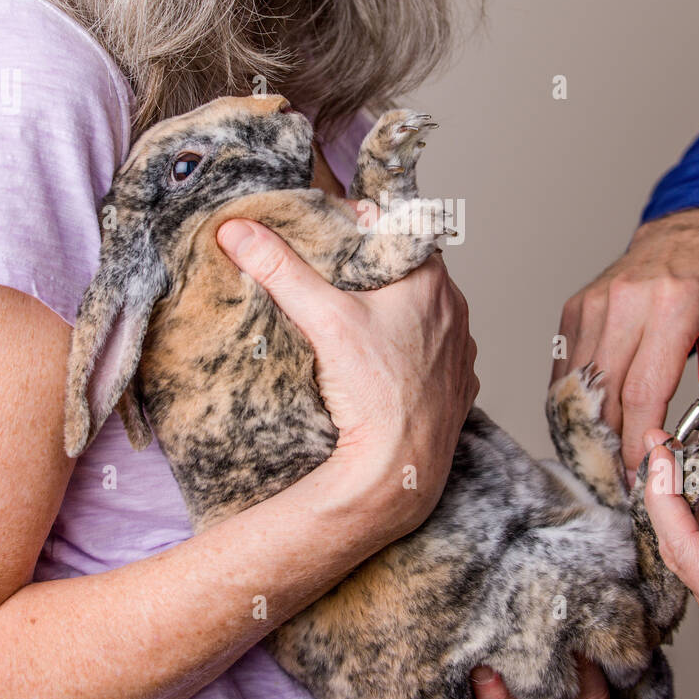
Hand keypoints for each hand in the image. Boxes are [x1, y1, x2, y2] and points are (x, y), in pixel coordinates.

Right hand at [217, 218, 478, 534]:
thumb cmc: (372, 392)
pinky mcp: (458, 386)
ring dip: (395, 312)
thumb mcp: (320, 318)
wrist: (399, 470)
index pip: (399, 231)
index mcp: (431, 280)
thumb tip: (237, 231)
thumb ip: (280, 268)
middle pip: (410, 272)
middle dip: (374, 272)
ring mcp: (460, 350)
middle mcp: (455, 311)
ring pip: (425, 313)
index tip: (334, 236)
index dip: (364, 228)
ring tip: (356, 323)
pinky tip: (382, 364)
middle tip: (335, 279)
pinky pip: (434, 353)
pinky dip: (410, 352)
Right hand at [551, 208, 698, 479]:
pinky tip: (586, 426)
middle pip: (605, 392)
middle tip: (621, 481)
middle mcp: (627, 299)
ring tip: (602, 461)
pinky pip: (565, 367)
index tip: (642, 473)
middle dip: (610, 444)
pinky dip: (571, 401)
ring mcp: (596, 302)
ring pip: (577, 382)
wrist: (689, 235)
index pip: (645, 389)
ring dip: (586, 427)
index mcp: (675, 302)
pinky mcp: (577, 309)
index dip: (639, 440)